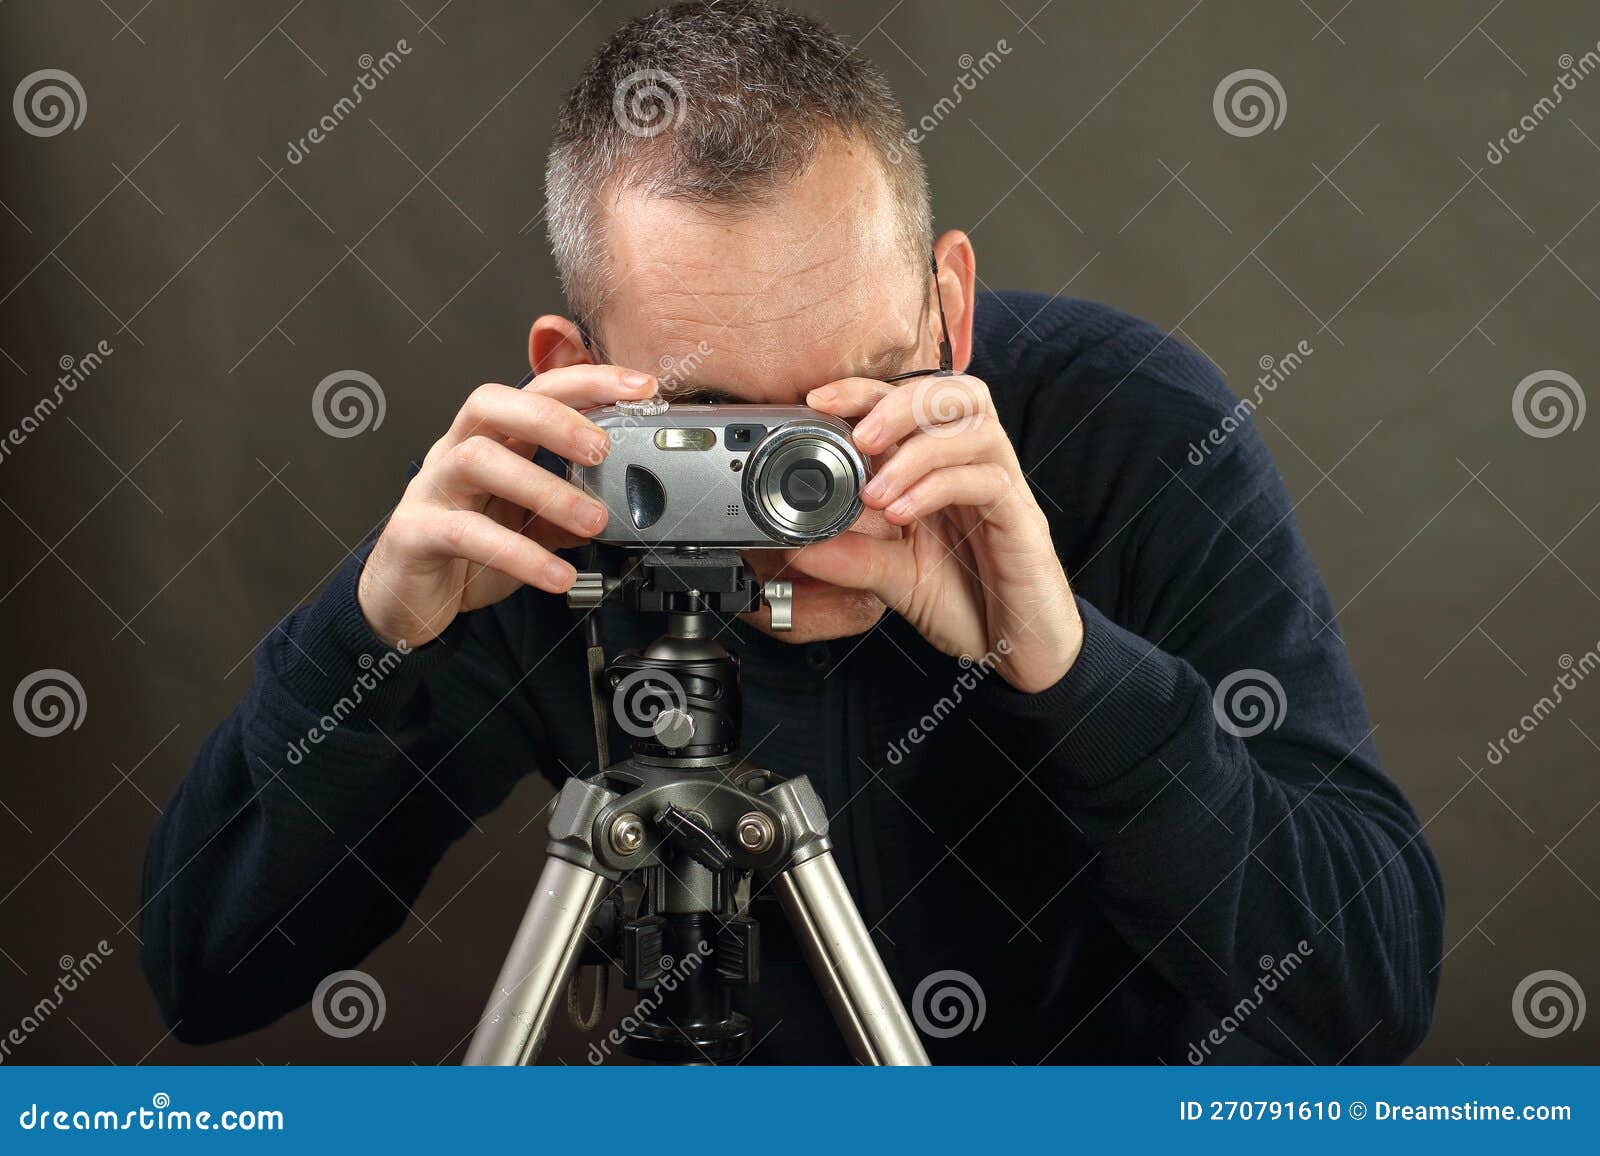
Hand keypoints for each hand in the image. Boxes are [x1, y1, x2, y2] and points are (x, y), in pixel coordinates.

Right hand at [357, 365, 658, 646]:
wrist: (408, 600)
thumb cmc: (468, 551)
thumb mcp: (531, 522)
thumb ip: (570, 502)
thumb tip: (624, 499)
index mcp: (491, 439)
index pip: (536, 388)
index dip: (587, 379)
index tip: (640, 386)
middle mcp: (457, 452)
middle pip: (493, 403)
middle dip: (553, 417)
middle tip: (604, 448)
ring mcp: (432, 488)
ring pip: (477, 459)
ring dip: (543, 487)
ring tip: (592, 520)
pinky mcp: (415, 533)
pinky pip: (467, 534)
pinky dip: (519, 553)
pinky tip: (558, 573)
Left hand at [795, 374, 1081, 692]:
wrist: (1019, 653)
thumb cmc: (969, 604)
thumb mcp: (894, 579)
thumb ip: (852, 558)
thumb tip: (797, 545)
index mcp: (945, 466)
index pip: (912, 401)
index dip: (866, 389)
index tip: (818, 399)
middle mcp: (977, 465)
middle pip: (952, 392)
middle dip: (897, 402)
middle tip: (858, 438)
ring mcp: (1003, 488)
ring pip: (973, 427)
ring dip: (915, 450)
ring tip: (875, 491)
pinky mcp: (1022, 518)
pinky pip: (986, 480)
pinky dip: (937, 488)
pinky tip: (903, 514)